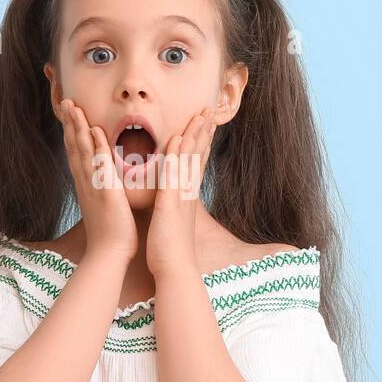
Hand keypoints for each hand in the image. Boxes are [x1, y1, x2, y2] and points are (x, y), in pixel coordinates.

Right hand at [55, 97, 137, 262]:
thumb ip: (103, 188)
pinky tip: (94, 130)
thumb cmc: (111, 232)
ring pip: (82, 150)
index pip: (76, 152)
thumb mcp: (105, 204)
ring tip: (73, 107)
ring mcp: (93, 185)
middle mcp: (85, 182)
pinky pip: (99, 164)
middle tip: (65, 101)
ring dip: (77, 127)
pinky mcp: (105, 191)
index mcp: (87, 184)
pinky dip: (96, 147)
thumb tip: (104, 181)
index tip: (69, 114)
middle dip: (69, 123)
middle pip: (74, 146)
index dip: (72, 132)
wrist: (109, 253)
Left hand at [146, 106, 217, 277]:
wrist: (175, 270)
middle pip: (198, 156)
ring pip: (190, 159)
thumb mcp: (174, 223)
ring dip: (196, 135)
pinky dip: (177, 156)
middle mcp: (188, 193)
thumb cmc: (170, 250)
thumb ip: (174, 208)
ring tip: (202, 115)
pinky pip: (175, 174)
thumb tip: (173, 201)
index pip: (196, 164)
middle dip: (205, 132)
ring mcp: (182, 196)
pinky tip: (179, 138)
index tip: (207, 126)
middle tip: (211, 111)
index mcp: (186, 197)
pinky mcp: (172, 203)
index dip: (202, 144)